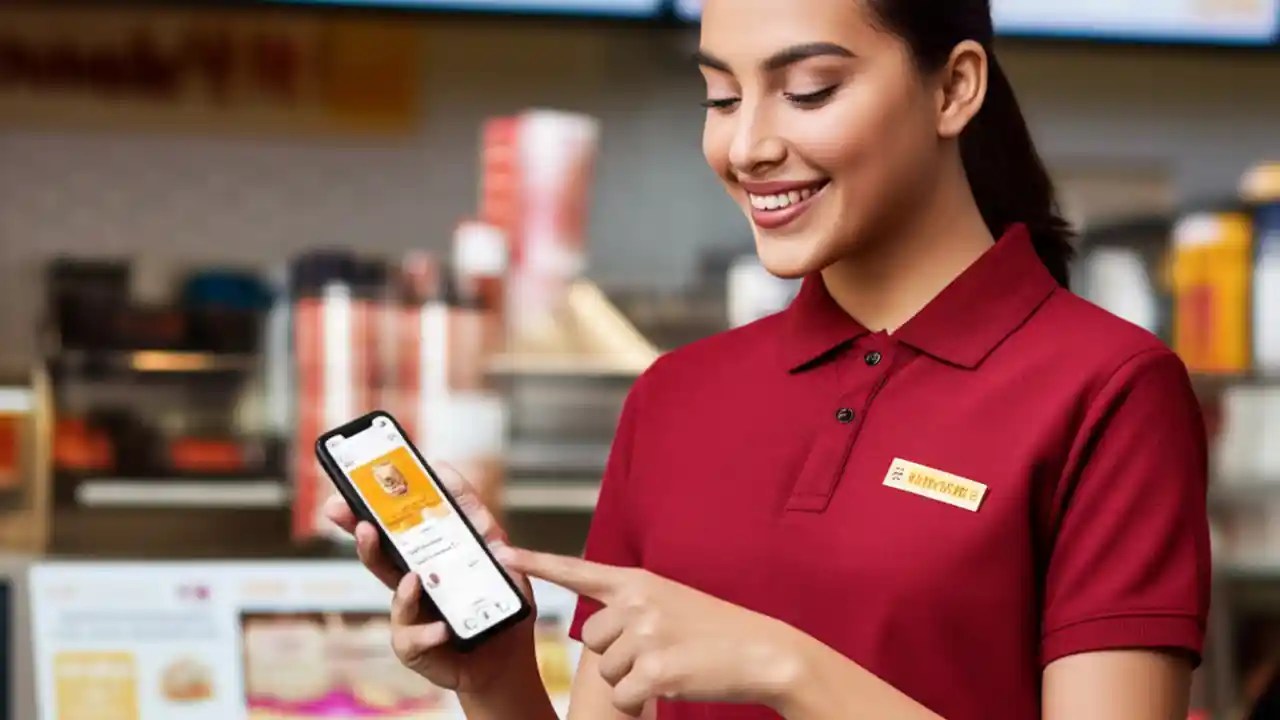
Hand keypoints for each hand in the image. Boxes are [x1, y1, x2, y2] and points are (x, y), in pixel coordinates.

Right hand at [323, 462, 538, 695]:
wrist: (510, 656)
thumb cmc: (497, 602)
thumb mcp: (495, 549)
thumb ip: (473, 513)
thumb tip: (445, 470)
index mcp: (424, 559)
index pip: (391, 531)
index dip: (367, 511)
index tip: (350, 488)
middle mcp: (411, 585)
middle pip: (380, 558)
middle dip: (363, 538)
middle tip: (355, 520)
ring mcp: (411, 617)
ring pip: (396, 597)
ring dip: (401, 588)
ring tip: (412, 577)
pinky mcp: (418, 648)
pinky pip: (416, 639)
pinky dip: (428, 633)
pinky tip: (441, 629)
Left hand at [503, 548, 807, 716]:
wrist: (763, 652)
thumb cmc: (716, 632)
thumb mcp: (671, 602)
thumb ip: (633, 606)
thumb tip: (600, 628)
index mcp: (639, 581)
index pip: (578, 570)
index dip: (537, 562)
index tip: (504, 552)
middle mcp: (637, 602)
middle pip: (593, 640)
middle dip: (618, 655)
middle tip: (660, 651)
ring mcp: (646, 634)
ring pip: (607, 671)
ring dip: (633, 679)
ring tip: (672, 664)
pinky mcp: (655, 669)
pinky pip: (623, 695)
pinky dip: (641, 701)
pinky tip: (672, 683)